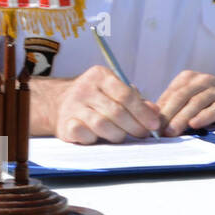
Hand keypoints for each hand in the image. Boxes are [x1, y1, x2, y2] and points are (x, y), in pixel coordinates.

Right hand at [46, 65, 163, 144]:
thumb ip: (137, 101)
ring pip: (101, 124)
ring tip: (122, 136)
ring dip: (117, 134)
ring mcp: (72, 106)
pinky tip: (99, 137)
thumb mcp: (117, 92)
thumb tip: (155, 112)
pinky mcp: (63, 124)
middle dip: (134, 126)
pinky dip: (95, 138)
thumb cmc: (97, 99)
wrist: (59, 103)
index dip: (143, 112)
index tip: (154, 124)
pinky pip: (84, 133)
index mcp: (100, 76)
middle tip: (143, 134)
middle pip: (116, 111)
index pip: (126, 95)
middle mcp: (84, 88)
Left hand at [155, 70, 214, 135]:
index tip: (149, 126)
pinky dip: (206, 116)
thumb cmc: (213, 103)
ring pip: (199, 101)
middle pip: (183, 96)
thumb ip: (173, 108)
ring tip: (173, 131)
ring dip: (184, 117)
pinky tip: (196, 124)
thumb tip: (150, 121)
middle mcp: (205, 80)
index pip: (171, 93)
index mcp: (190, 78)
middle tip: (160, 130)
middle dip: (169, 114)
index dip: (159, 109)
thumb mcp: (191, 102)